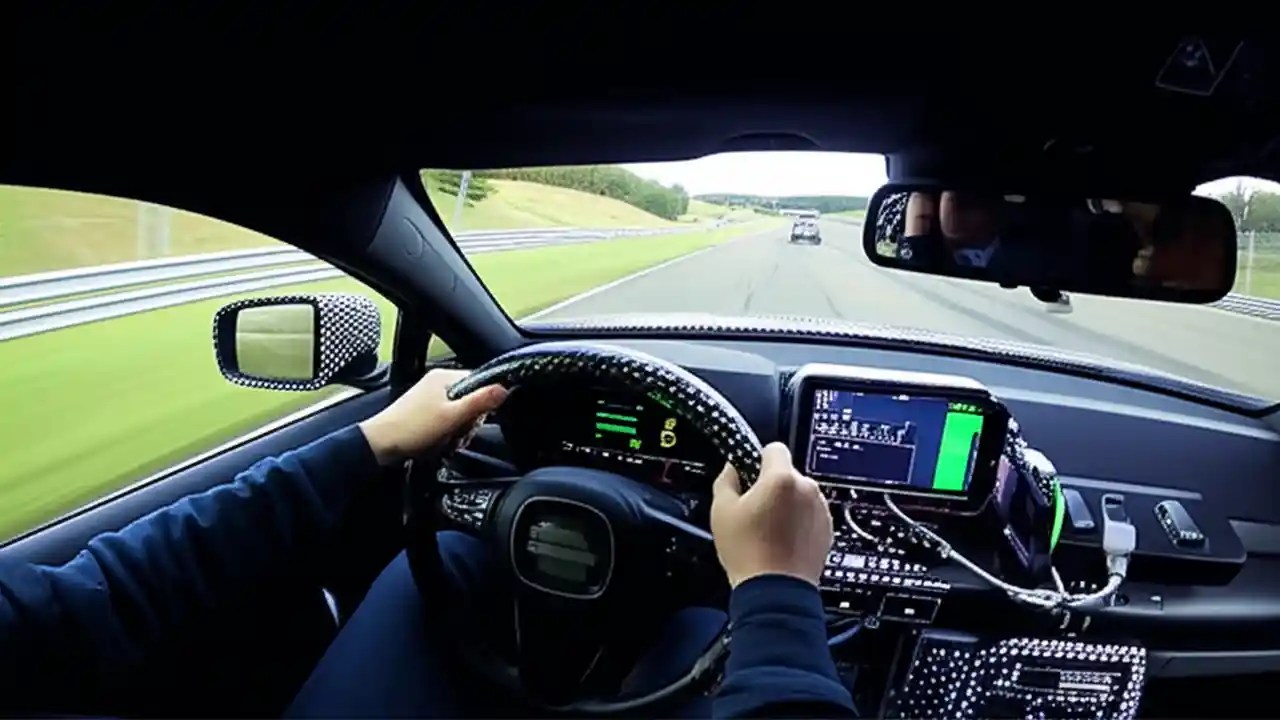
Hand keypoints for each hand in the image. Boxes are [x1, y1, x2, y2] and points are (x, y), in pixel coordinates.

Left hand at [358, 369, 506, 464]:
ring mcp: (430, 399)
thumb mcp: (452, 417)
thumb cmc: (412, 429)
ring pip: (460, 415)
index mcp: (444, 377)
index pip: (480, 383)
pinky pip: (448, 423)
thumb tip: (504, 388)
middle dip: (468, 423)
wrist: (379, 446)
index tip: (474, 419)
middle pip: (471, 401)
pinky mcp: (425, 414)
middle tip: (456, 434)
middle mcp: (437, 384)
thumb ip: (480, 402)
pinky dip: (446, 435)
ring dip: (457, 432)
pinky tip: (438, 444)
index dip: (483, 403)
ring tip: (445, 441)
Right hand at [710, 442, 832, 587]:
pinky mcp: (827, 529)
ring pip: (800, 493)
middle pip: (787, 473)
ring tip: (769, 530)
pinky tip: (783, 540)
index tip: (749, 476)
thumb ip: (726, 480)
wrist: (776, 591)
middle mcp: (807, 489)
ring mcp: (820, 510)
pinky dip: (799, 521)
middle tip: (754, 509)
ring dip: (787, 503)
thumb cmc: (748, 552)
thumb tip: (732, 468)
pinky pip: (810, 513)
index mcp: (781, 479)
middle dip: (772, 484)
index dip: (758, 459)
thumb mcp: (722, 511)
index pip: (774, 449)